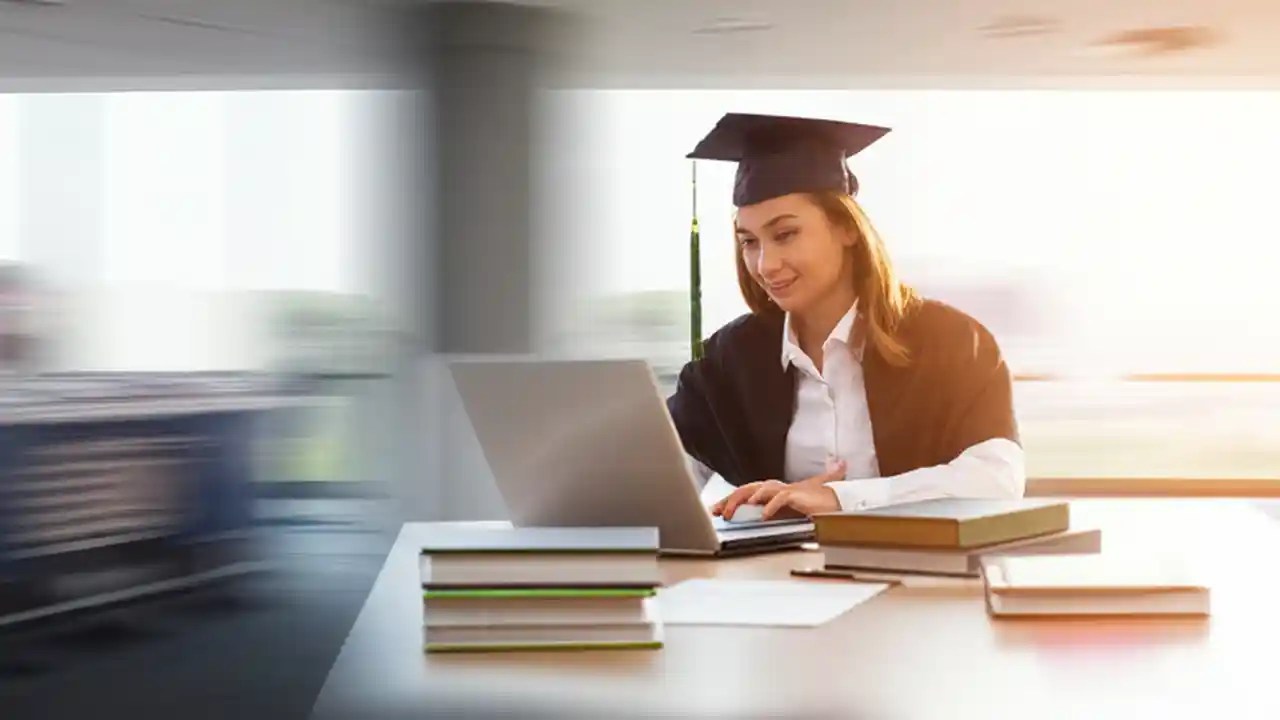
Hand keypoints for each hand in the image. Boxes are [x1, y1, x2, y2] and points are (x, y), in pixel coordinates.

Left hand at [711, 460, 845, 520]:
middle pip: (748, 488)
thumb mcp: (795, 508)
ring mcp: (788, 490)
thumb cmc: (819, 504)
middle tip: (716, 511)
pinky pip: (781, 498)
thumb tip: (766, 514)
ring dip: (744, 500)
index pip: (747, 492)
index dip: (731, 500)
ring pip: (760, 490)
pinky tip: (763, 515)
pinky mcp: (798, 495)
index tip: (716, 510)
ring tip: (731, 512)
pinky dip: (771, 506)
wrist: (840, 503)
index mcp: (775, 491)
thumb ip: (780, 508)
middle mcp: (778, 488)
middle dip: (730, 499)